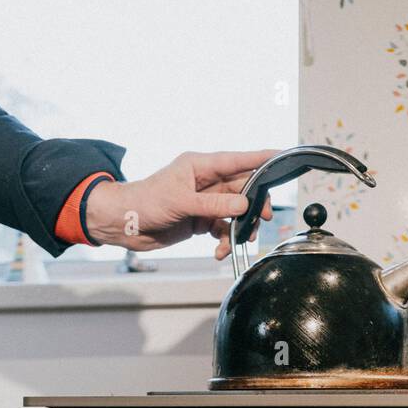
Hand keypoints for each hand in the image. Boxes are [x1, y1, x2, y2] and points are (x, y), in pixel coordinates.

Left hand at [84, 149, 276, 258]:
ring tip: (236, 242)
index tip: (282, 156)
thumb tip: (243, 206)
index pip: (238, 160)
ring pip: (234, 213)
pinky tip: (219, 251)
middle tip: (261, 220)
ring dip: (238, 229)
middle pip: (242, 190)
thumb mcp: (182, 202)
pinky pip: (222, 229)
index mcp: (201, 166)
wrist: (125, 224)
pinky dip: (224, 241)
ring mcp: (204, 202)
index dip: (261, 158)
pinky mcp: (200, 220)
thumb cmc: (145, 202)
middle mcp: (205, 182)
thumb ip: (215, 206)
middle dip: (253, 206)